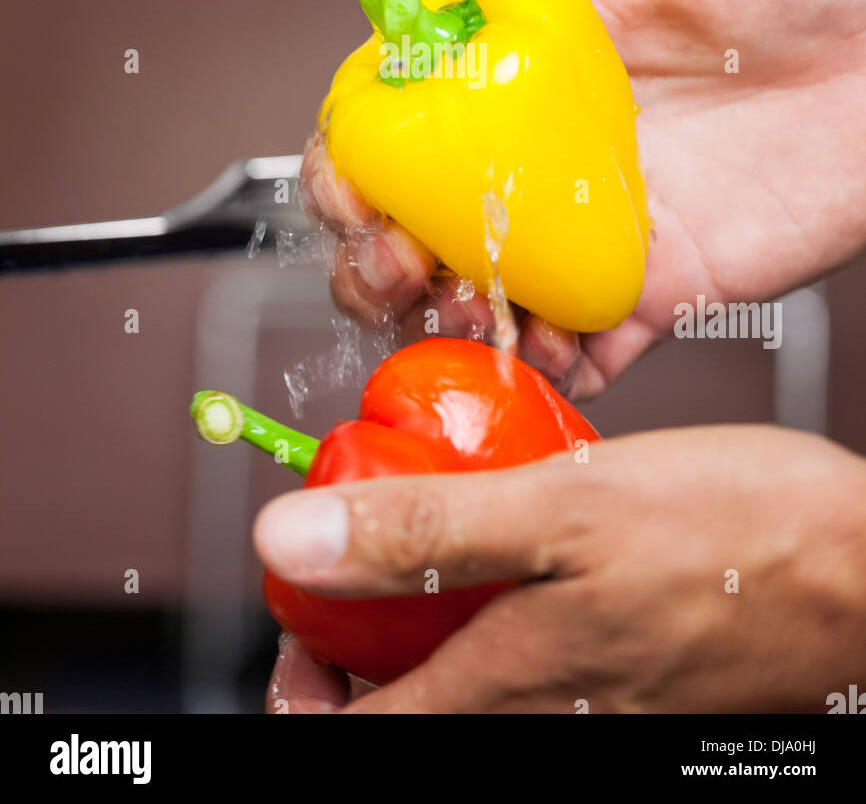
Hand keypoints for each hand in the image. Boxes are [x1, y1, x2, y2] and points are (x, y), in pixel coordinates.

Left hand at [255, 425, 865, 713]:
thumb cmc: (740, 536)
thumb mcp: (565, 508)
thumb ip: (425, 532)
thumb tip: (289, 542)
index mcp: (510, 686)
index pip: (354, 734)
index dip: (300, 679)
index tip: (295, 611)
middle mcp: (547, 717)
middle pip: (408, 711)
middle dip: (359, 648)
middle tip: (358, 564)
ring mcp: (597, 706)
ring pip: (471, 687)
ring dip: (433, 626)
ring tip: (440, 540)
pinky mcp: (636, 682)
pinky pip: (538, 664)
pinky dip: (506, 613)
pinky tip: (529, 543)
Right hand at [304, 0, 865, 395]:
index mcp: (522, 71)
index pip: (400, 124)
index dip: (351, 157)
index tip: (346, 177)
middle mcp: (543, 156)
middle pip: (415, 225)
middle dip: (370, 255)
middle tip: (388, 255)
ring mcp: (595, 228)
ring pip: (478, 298)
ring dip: (437, 317)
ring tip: (450, 301)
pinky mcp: (658, 289)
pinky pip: (579, 353)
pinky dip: (538, 372)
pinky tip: (527, 352)